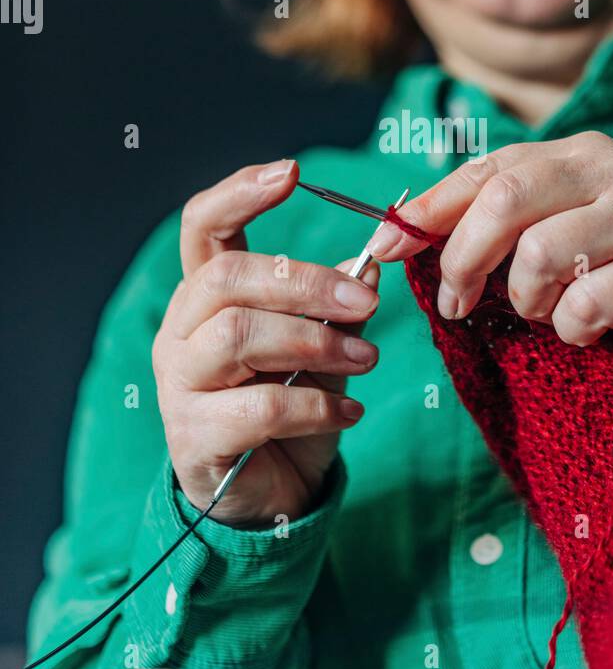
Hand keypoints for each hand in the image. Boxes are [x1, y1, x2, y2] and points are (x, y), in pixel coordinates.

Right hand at [151, 160, 380, 526]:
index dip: (240, 192)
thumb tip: (376, 265)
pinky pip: (260, 406)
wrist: (269, 497)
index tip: (291, 171)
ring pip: (239, 336)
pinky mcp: (195, 436)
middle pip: (228, 279)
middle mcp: (180, 332)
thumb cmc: (291, 410)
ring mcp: (179, 384)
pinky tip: (350, 411)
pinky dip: (317, 405)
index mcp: (206, 297)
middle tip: (366, 303)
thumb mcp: (322, 351)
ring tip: (368, 359)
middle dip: (305, 282)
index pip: (203, 226)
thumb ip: (337, 309)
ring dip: (316, 341)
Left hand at [368, 133, 612, 351]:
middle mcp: (610, 170)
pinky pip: (586, 303)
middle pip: (503, 201)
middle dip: (461, 259)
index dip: (427, 212)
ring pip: (539, 255)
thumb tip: (410, 230)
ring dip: (525, 300)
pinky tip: (587, 330)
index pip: (484, 170)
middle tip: (455, 303)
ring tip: (545, 313)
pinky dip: (570, 328)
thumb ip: (506, 218)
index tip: (381, 248)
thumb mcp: (570, 219)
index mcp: (577, 153)